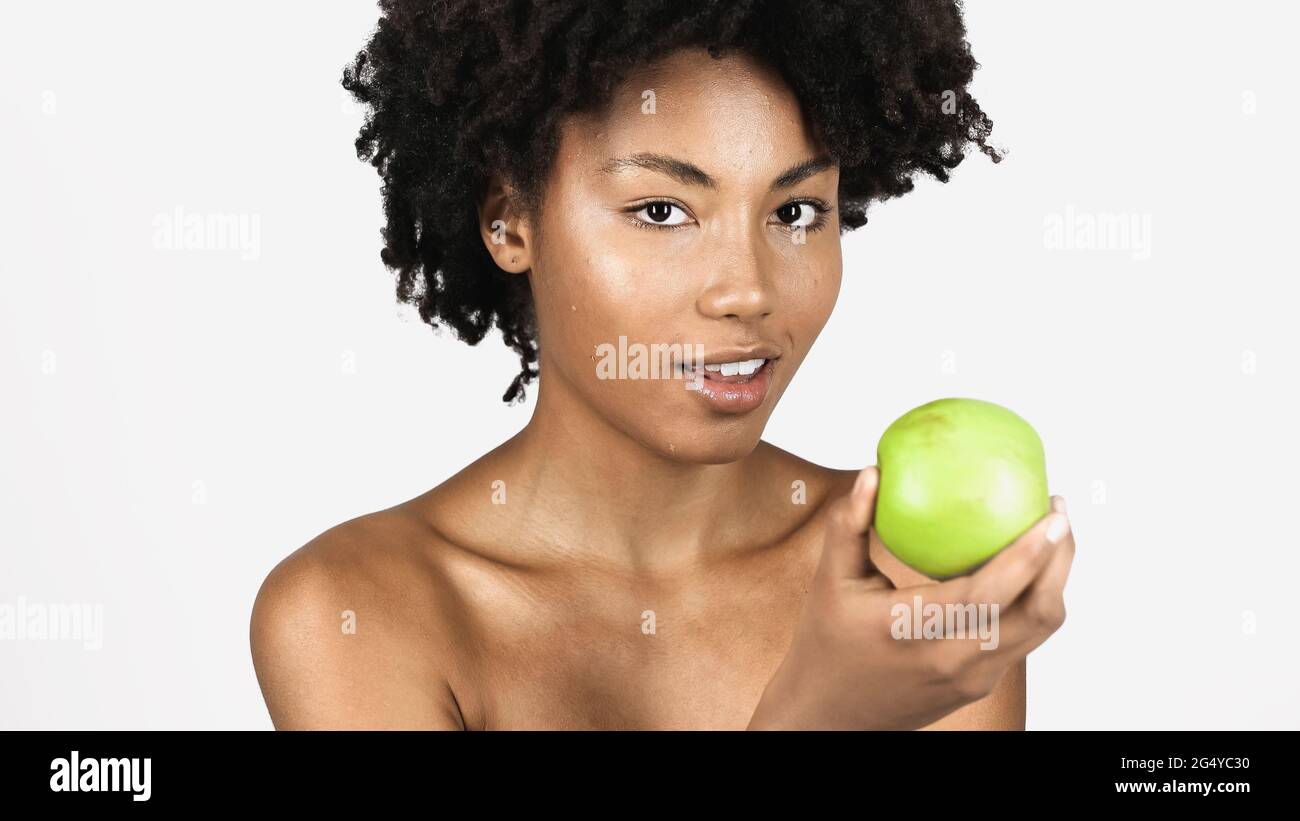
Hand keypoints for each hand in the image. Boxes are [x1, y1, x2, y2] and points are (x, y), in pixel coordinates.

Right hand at [748, 466, 1073, 729]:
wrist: (831, 715)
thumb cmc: (827, 642)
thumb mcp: (831, 580)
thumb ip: (850, 524)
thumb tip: (873, 472)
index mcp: (915, 630)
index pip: (992, 592)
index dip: (1032, 553)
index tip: (1052, 512)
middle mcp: (955, 660)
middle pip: (1039, 613)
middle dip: (1061, 560)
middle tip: (1057, 514)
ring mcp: (974, 678)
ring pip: (1040, 629)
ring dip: (1053, 581)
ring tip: (1048, 537)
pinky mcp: (980, 685)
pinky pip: (1022, 638)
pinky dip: (1032, 601)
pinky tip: (1021, 570)